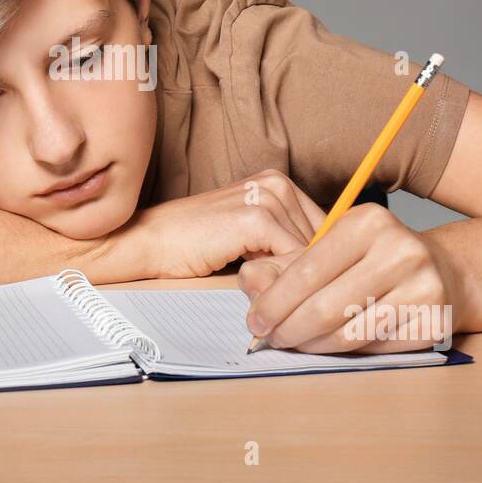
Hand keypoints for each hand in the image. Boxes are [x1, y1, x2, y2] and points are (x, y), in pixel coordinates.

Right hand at [104, 169, 328, 280]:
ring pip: (312, 255)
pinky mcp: (255, 218)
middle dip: (309, 275)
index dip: (321, 264)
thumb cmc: (194, 244)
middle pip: (325, 242)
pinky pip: (294, 261)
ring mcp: (267, 197)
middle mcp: (277, 183)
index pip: (329, 230)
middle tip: (284, 299)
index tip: (307, 291)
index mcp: (278, 183)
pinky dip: (284, 284)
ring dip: (295, 282)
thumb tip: (331, 271)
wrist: (151, 242)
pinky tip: (259, 291)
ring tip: (267, 296)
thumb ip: (286, 244)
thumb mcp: (250, 238)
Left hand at [238, 203, 463, 352]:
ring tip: (294, 343)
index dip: (273, 302)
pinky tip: (328, 345)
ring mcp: (422, 288)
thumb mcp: (334, 244)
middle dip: (287, 328)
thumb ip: (287, 262)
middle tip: (269, 339)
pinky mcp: (433, 322)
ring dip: (312, 345)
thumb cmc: (375, 256)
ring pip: (348, 333)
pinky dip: (344, 351)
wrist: (445, 269)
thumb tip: (250, 284)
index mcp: (368, 222)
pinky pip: (373, 348)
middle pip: (325, 307)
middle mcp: (400, 251)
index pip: (306, 271)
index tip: (254, 321)